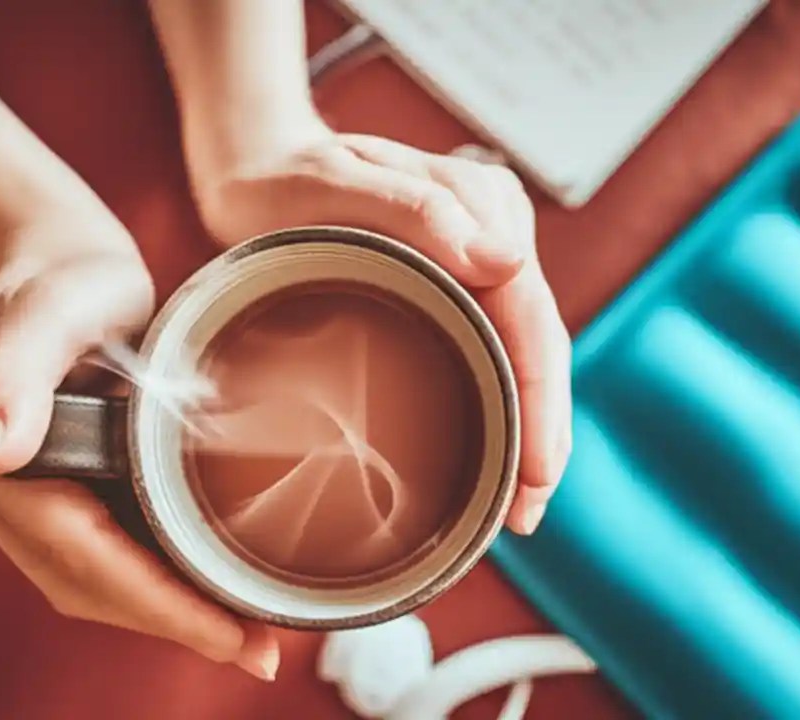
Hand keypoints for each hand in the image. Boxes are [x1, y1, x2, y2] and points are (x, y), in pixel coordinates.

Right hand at [0, 225, 279, 679]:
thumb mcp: (51, 305)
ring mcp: (21, 496)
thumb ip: (14, 369)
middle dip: (172, 622)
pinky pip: (106, 556)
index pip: (77, 556)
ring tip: (246, 635)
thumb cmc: (64, 273)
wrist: (57, 254)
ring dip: (168, 612)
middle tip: (257, 651)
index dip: (156, 603)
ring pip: (97, 583)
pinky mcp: (57, 490)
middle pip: (88, 585)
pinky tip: (208, 590)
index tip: (229, 635)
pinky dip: (157, 581)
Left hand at [192, 131, 572, 533]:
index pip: (530, 311)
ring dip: (528, 427)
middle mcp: (492, 232)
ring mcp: (478, 260)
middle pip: (537, 341)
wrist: (257, 167)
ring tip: (520, 505)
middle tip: (528, 511)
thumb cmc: (286, 177)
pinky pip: (493, 347)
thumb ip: (419, 210)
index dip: (540, 398)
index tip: (536, 468)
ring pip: (523, 352)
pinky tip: (496, 453)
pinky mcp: (456, 283)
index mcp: (479, 205)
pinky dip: (500, 404)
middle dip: (542, 430)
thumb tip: (508, 261)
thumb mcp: (335, 184)